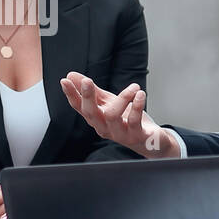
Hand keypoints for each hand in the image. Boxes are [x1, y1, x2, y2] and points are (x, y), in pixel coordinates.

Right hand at [59, 72, 177, 158]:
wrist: (153, 142)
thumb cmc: (129, 121)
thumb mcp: (110, 103)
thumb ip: (94, 91)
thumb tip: (72, 76)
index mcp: (97, 119)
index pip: (80, 107)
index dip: (71, 94)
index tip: (65, 81)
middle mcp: (104, 128)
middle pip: (91, 113)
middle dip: (87, 97)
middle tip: (87, 81)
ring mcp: (120, 134)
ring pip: (112, 116)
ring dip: (122, 98)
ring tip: (133, 87)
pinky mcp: (136, 136)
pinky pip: (133, 121)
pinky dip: (137, 106)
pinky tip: (140, 94)